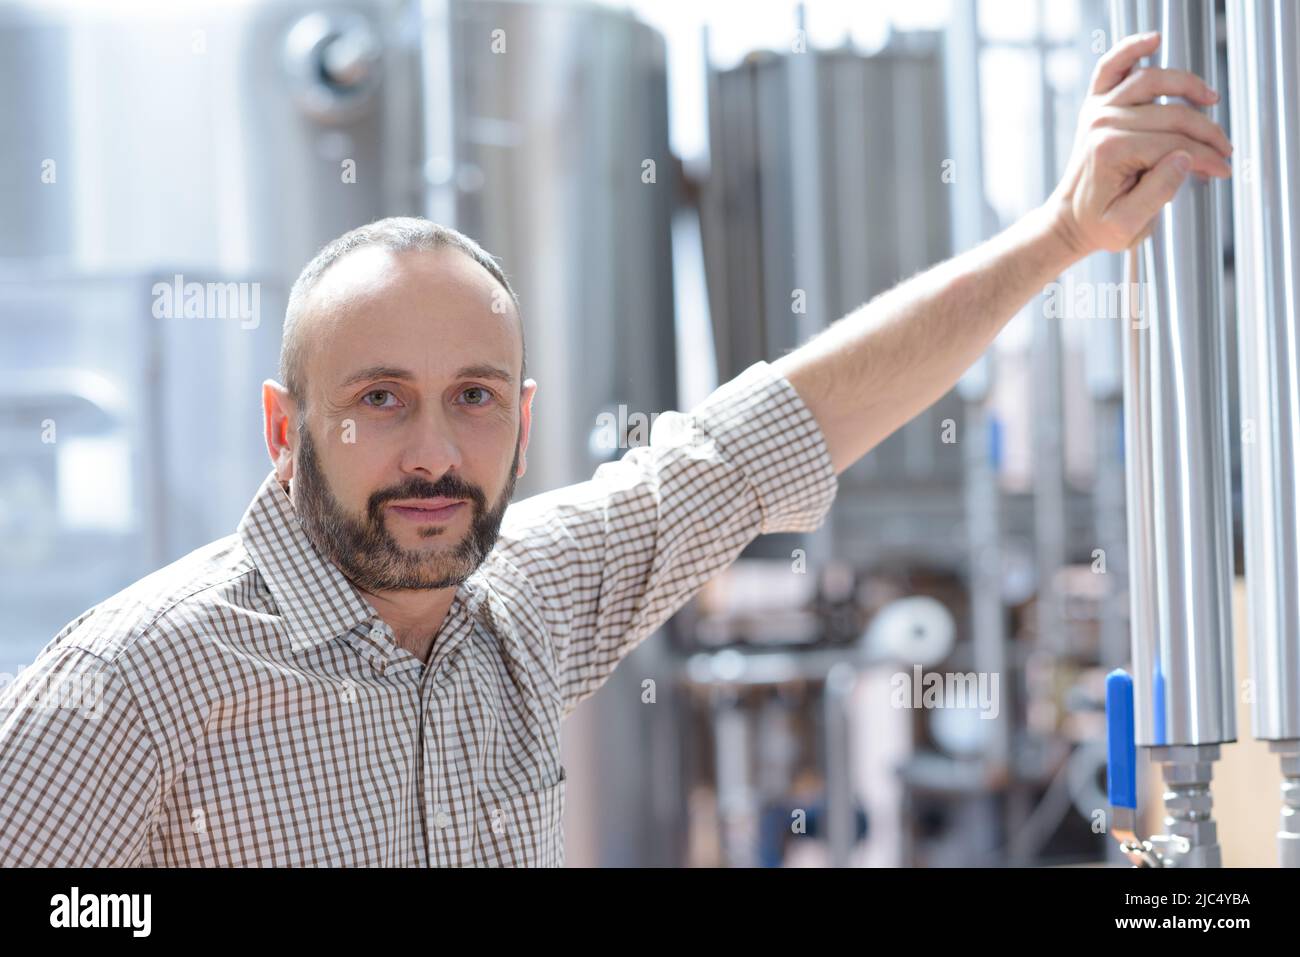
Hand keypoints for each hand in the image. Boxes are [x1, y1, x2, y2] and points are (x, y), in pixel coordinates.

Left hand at [1044, 31, 1232, 257]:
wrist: (1070, 220)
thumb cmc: (1099, 224)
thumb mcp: (1128, 225)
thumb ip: (1158, 193)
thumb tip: (1185, 157)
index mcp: (1110, 150)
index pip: (1174, 144)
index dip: (1205, 157)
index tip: (1223, 170)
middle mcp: (1103, 122)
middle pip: (1171, 115)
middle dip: (1205, 133)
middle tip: (1223, 151)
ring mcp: (1098, 109)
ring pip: (1154, 82)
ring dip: (1188, 86)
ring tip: (1211, 101)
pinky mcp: (1096, 104)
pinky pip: (1112, 67)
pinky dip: (1132, 48)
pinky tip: (1153, 41)